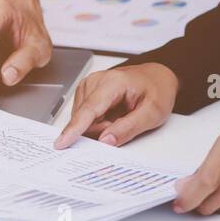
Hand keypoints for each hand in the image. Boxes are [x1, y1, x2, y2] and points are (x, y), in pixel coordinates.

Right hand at [54, 63, 177, 148]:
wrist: (156, 77)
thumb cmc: (157, 91)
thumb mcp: (152, 113)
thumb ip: (128, 128)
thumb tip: (105, 141)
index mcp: (113, 82)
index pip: (89, 110)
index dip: (75, 128)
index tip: (62, 143)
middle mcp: (95, 81)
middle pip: (85, 119)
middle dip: (101, 130)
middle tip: (123, 124)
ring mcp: (88, 86)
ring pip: (83, 120)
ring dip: (100, 127)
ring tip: (119, 118)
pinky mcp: (85, 92)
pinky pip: (85, 117)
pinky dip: (97, 122)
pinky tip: (111, 116)